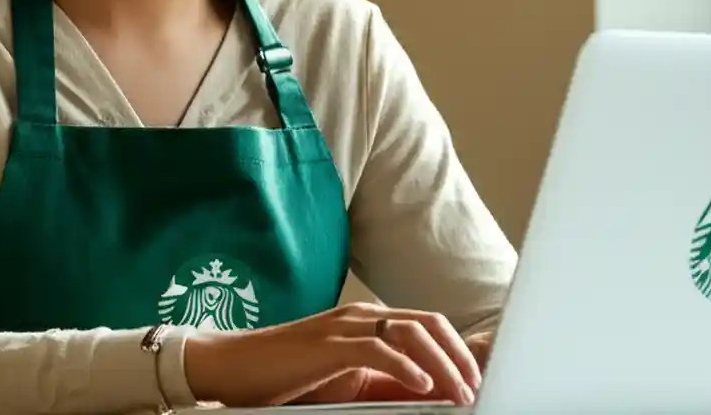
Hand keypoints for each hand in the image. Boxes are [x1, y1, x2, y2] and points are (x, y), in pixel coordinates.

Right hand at [299, 329, 494, 403]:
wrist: (232, 365)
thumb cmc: (286, 375)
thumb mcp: (344, 379)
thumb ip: (383, 381)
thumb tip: (425, 394)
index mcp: (369, 320)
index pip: (428, 325)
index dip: (459, 349)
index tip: (478, 376)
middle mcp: (363, 315)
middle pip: (430, 324)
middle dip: (460, 356)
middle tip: (477, 387)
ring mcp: (345, 327)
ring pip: (411, 334)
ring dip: (443, 364)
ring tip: (459, 392)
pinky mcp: (329, 346)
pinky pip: (377, 350)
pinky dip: (405, 367)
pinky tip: (422, 385)